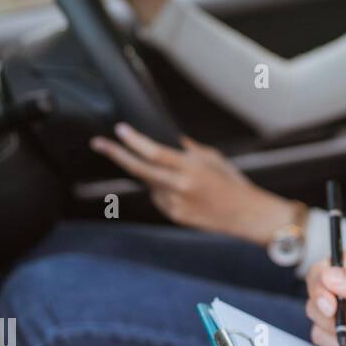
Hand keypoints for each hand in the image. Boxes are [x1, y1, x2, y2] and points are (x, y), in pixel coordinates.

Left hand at [90, 122, 299, 243]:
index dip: (134, 140)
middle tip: (99, 143)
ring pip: (149, 184)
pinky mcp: (174, 215)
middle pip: (138, 168)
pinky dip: (163, 191)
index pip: (154, 152)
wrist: (245, 215)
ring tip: (180, 177)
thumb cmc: (233, 183)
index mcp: (191, 168)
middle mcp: (180, 186)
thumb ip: (188, 149)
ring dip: (152, 175)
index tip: (120, 130)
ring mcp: (175, 203)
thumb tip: (168, 138)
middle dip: (116, 154)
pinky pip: (159, 198)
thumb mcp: (214, 159)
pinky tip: (185, 193)